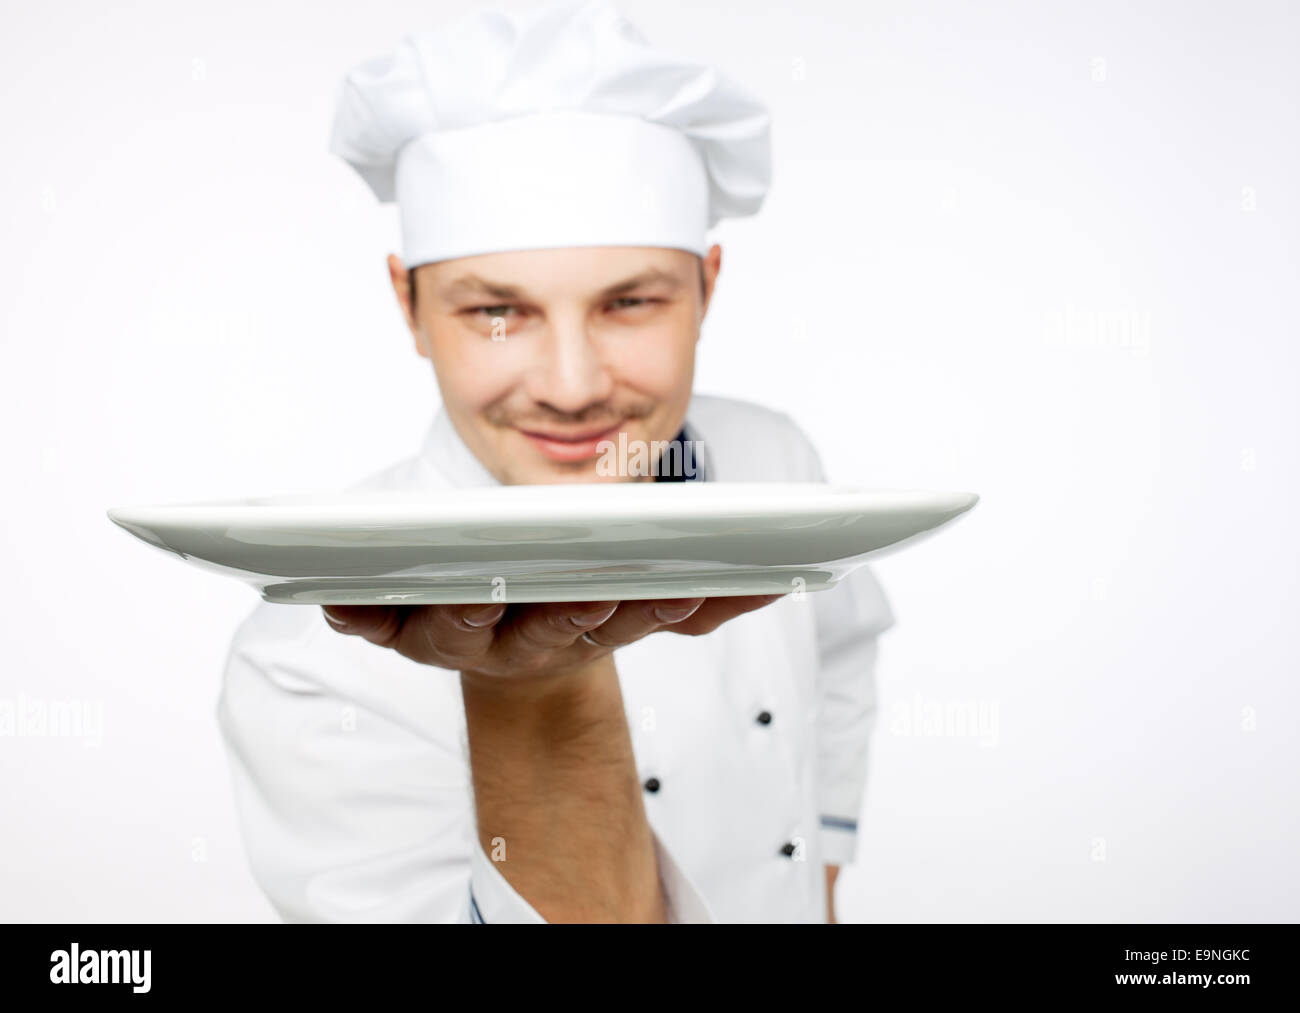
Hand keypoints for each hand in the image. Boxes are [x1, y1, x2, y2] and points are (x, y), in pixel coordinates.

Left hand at [318, 594, 783, 684]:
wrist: (510, 637)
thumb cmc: (577, 610)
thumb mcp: (643, 605)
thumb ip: (706, 599)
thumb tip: (778, 580)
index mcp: (575, 635)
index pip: (609, 626)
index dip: (632, 610)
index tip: (654, 588)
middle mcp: (516, 645)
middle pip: (533, 636)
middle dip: (554, 615)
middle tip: (571, 588)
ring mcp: (455, 638)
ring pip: (453, 634)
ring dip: (454, 613)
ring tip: (456, 583)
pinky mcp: (399, 626)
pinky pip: (373, 627)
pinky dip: (356, 618)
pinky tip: (335, 597)